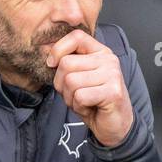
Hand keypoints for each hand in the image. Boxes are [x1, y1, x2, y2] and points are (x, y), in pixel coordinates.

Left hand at [46, 30, 134, 147]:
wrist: (114, 125)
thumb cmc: (93, 101)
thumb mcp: (77, 78)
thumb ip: (66, 64)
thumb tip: (46, 53)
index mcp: (100, 52)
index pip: (76, 36)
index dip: (58, 49)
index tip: (52, 64)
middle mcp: (108, 59)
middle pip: (67, 63)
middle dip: (61, 84)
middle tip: (75, 94)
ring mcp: (112, 74)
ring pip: (71, 81)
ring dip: (70, 98)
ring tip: (84, 101)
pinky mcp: (113, 92)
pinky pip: (80, 96)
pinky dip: (79, 107)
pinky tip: (91, 108)